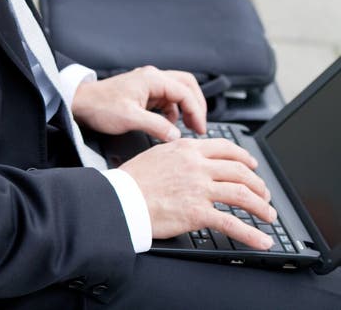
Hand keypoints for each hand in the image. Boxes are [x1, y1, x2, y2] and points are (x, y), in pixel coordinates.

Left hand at [71, 66, 206, 140]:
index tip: (200, 129)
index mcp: (152, 79)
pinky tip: (170, 124)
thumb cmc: (100, 107)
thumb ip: (156, 126)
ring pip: (178, 91)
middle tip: (200, 125)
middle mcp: (152, 77)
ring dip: (186, 107)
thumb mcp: (129, 119)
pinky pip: (167, 98)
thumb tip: (176, 135)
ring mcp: (148, 84)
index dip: (197, 111)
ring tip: (189, 127)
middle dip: (196, 105)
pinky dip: (174, 110)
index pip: (185, 92)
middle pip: (186, 85)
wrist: (81, 103)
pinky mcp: (144, 92)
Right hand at [121, 137, 275, 249]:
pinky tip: (262, 240)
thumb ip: (179, 155)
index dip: (244, 157)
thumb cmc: (133, 179)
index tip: (252, 165)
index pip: (226, 148)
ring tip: (269, 216)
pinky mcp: (198, 212)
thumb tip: (191, 158)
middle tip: (265, 194)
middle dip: (259, 184)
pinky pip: (232, 223)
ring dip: (261, 207)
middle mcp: (197, 165)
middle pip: (240, 171)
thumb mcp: (158, 154)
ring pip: (242, 194)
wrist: (121, 198)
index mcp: (188, 149)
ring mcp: (199, 188)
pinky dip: (252, 234)